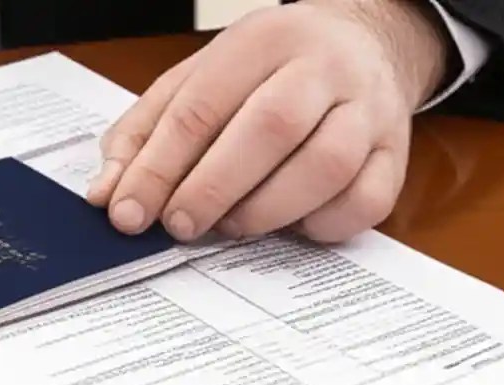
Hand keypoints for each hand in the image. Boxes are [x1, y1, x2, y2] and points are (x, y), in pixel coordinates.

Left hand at [88, 0, 450, 244]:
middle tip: (180, 226)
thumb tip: (107, 195)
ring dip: (266, 210)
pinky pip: (366, 199)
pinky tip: (291, 224)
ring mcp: (368, 109)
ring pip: (326, 165)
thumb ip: (144, 135)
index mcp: (261, 40)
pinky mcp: (396, 152)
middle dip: (212, 188)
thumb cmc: (264, 72)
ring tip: (231, 225)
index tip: (129, 214)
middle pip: (269, 127)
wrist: (363, 42)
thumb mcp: (196, 81)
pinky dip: (322, 224)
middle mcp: (323, 67)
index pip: (201, 107)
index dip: (157, 168)